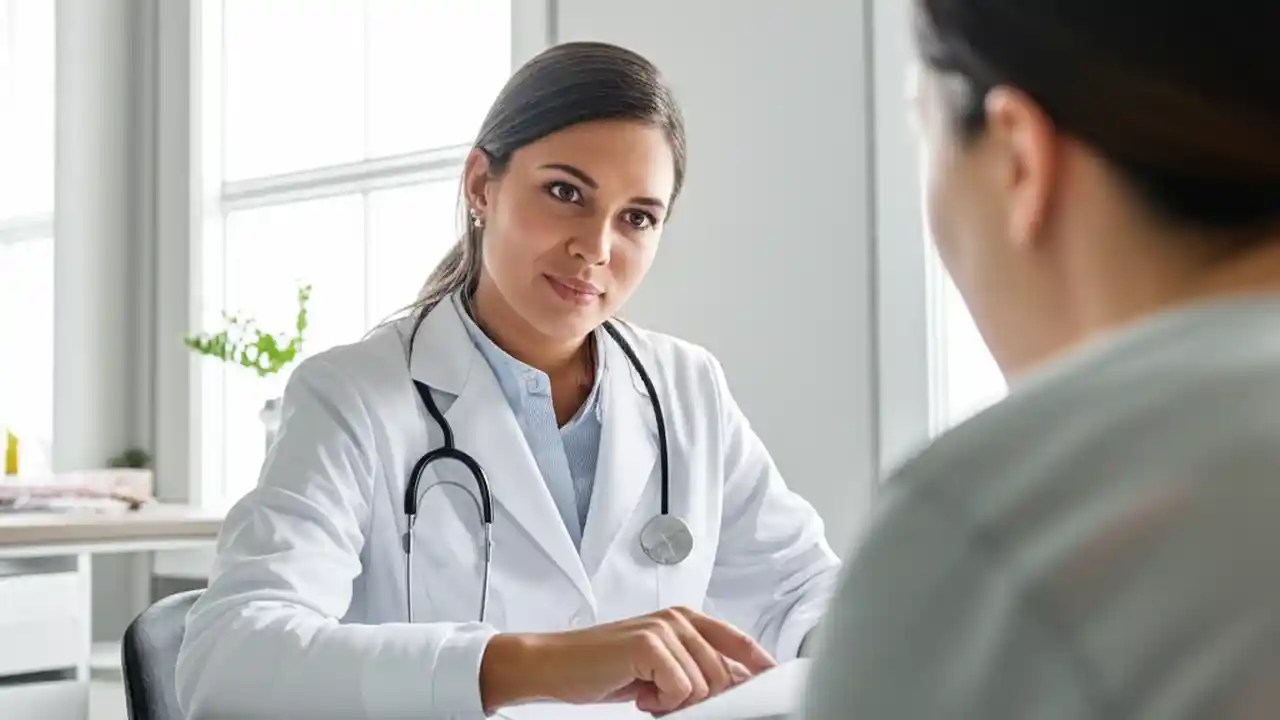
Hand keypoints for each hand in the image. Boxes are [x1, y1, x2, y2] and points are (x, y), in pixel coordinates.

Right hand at [480, 606, 776, 714]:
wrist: (555, 664)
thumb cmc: (604, 668)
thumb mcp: (658, 667)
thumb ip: (696, 669)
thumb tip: (739, 686)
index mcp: (684, 618)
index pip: (738, 641)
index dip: (760, 665)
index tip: (775, 682)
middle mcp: (678, 618)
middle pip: (723, 674)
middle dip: (702, 700)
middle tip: (663, 699)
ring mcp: (664, 629)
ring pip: (703, 686)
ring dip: (675, 702)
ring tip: (646, 692)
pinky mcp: (649, 645)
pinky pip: (680, 690)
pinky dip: (661, 702)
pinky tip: (639, 693)